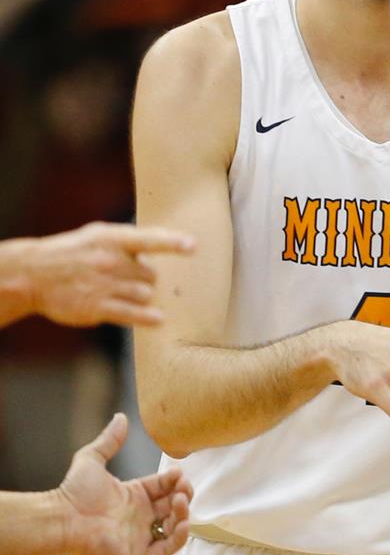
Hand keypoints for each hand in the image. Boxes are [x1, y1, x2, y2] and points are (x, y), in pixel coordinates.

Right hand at [22, 222, 195, 327]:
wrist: (32, 275)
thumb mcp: (98, 235)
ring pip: (146, 294)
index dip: (172, 243)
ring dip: (142, 296)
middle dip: (146, 278)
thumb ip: (131, 240)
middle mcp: (110, 261)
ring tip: (121, 292)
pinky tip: (157, 319)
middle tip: (126, 277)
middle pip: (153, 275)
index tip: (192, 246)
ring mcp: (104, 285)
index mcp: (112, 239)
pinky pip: (132, 314)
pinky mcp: (97, 307)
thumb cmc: (74, 253)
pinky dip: (147, 318)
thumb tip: (169, 243)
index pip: (148, 239)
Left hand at [55, 413, 191, 554]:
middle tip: (183, 488)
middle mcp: (140, 515)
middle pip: (174, 505)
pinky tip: (181, 523)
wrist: (62, 518)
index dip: (174, 479)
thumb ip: (109, 440)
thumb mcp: (92, 459)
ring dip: (184, 513)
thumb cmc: (74, 491)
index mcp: (134, 495)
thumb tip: (121, 417)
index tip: (177, 473)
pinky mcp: (139, 552)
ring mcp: (141, 534)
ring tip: (179, 502)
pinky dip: (180, 538)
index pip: (164, 486)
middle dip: (184, 495)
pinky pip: (167, 548)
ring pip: (175, 525)